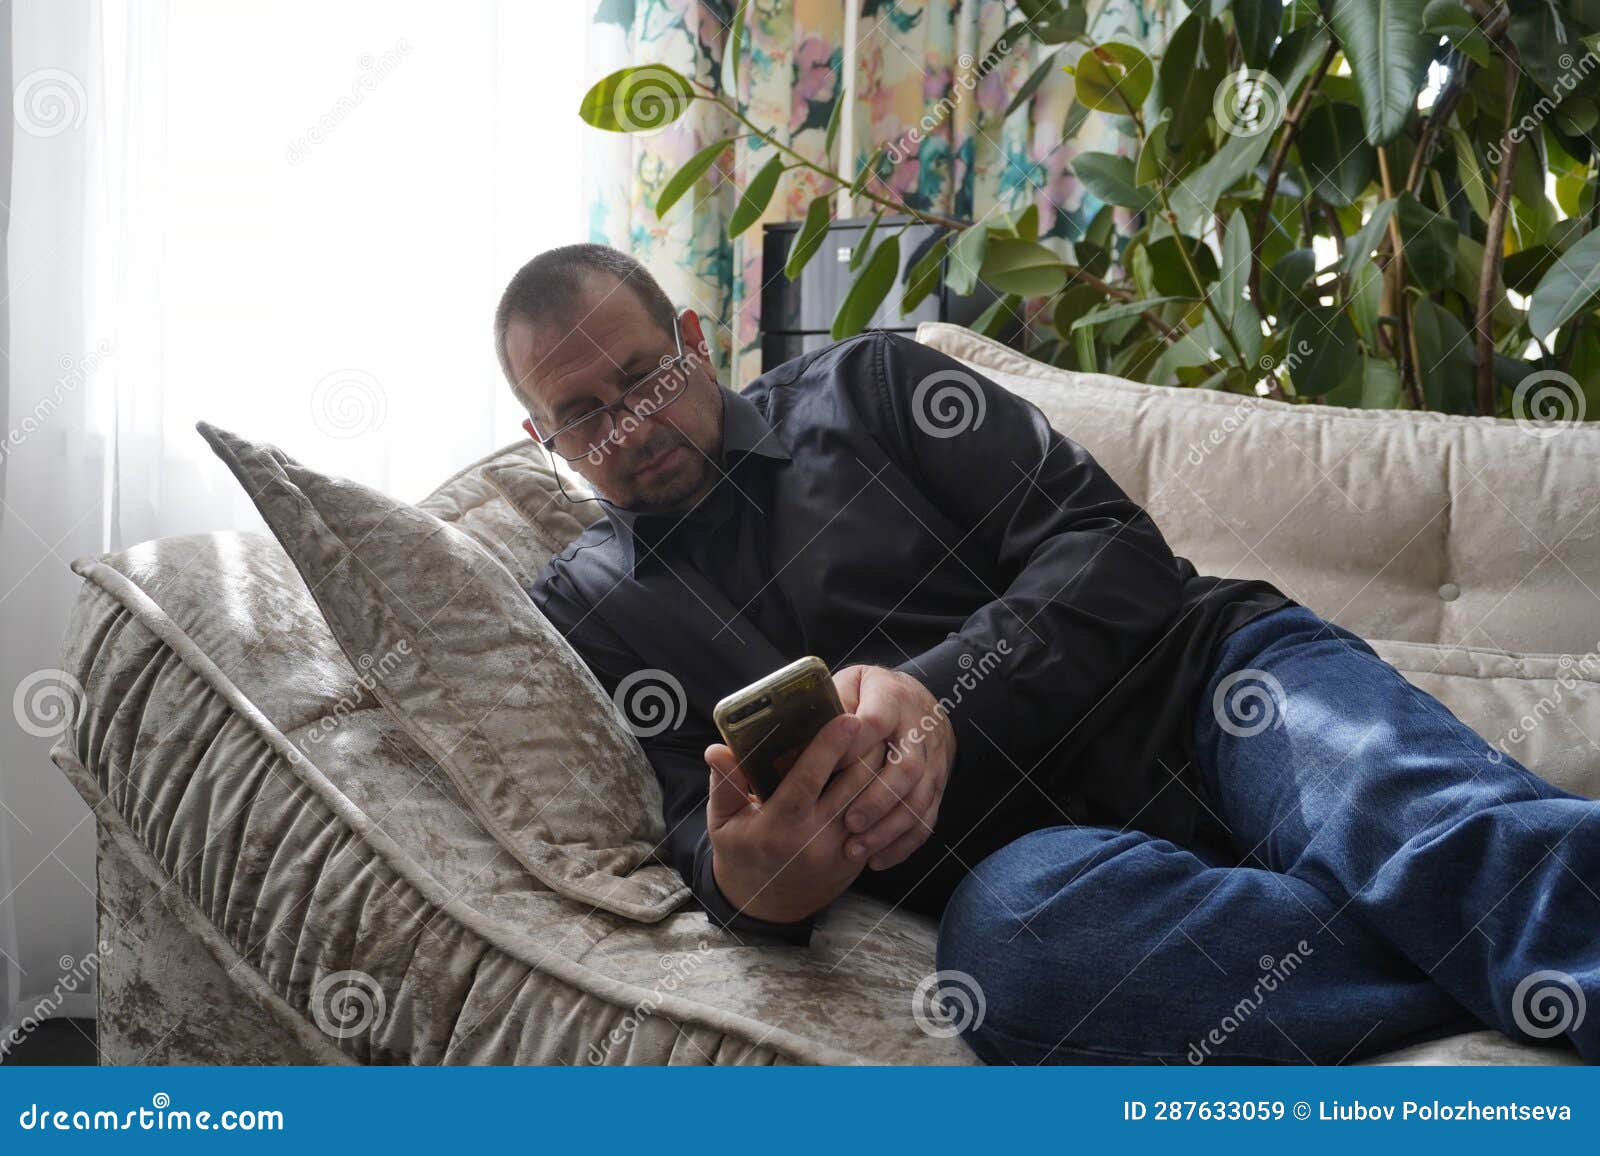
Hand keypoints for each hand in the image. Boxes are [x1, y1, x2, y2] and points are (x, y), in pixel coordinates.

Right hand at [706, 713, 880, 923]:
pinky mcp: (855, 861)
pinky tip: (885, 771)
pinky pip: (877, 822)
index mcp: (777, 826)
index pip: (809, 780)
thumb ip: (724, 783)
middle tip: (876, 718)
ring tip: (884, 738)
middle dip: (867, 750)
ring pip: (872, 802)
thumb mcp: (723, 821)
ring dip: (881, 769)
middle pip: (852, 786)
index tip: (848, 718)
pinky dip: (883, 795)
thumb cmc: (741, 852)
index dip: (830, 747)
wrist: (767, 906)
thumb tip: (716, 748)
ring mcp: (838, 853)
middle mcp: (812, 840)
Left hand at [833, 665, 954, 870]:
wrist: (918, 702)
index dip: (852, 747)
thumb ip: (827, 703)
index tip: (828, 770)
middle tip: (849, 822)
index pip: (876, 722)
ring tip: (857, 849)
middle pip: (907, 766)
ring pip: (919, 797)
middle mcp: (918, 727)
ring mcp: (933, 758)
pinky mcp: (938, 784)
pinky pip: (927, 818)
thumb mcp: (848, 684)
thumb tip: (791, 730)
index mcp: (891, 696)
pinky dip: (904, 843)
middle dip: (877, 798)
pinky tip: (878, 860)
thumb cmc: (868, 695)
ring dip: (889, 827)